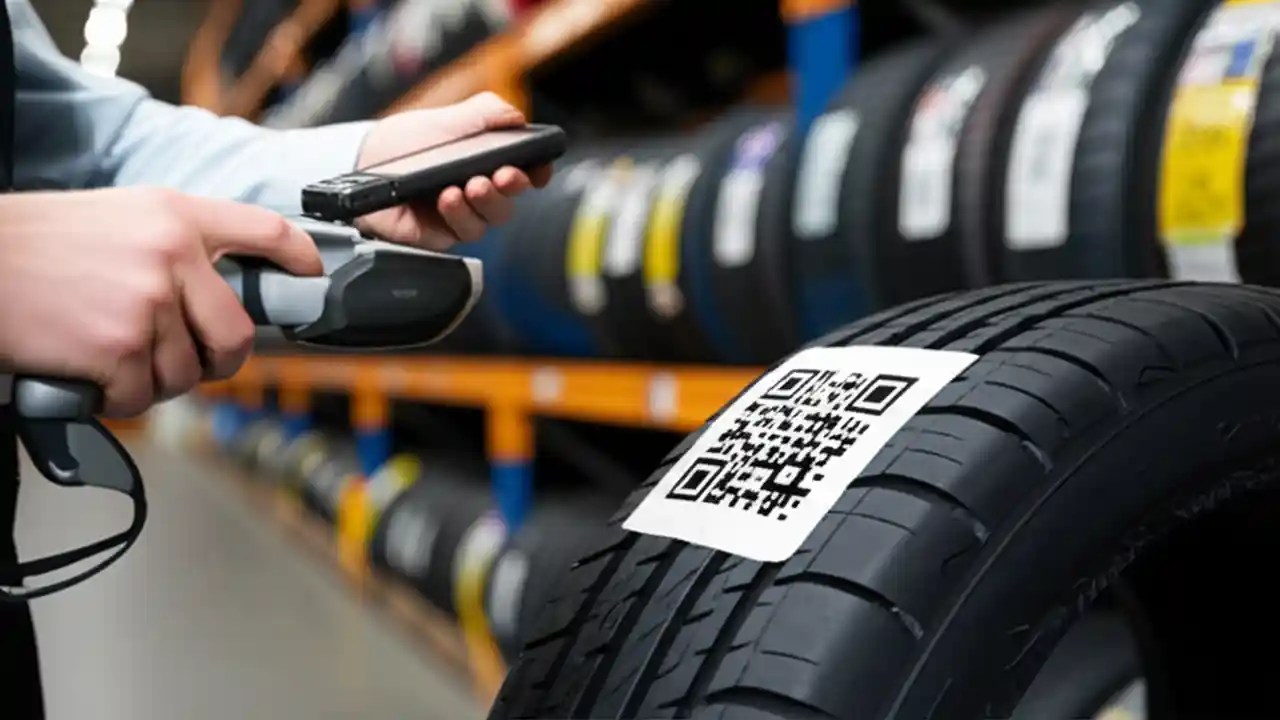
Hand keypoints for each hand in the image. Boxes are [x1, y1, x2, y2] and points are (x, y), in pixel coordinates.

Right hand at [0, 188, 321, 416]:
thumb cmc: (37, 245)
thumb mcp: (120, 218)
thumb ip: (177, 245)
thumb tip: (221, 290)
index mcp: (177, 215)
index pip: (267, 230)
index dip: (300, 259)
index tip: (310, 277)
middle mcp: (172, 253)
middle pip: (236, 333)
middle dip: (216, 359)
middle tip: (186, 359)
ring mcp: (149, 301)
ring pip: (186, 372)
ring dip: (152, 379)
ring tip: (111, 353)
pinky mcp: (121, 346)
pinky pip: (144, 396)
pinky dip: (117, 397)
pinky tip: (89, 372)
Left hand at [354, 92, 553, 249]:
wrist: (365, 158)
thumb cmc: (410, 141)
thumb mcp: (449, 117)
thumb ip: (486, 112)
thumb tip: (517, 118)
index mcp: (490, 164)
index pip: (526, 173)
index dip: (538, 172)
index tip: (538, 168)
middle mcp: (480, 194)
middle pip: (510, 200)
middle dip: (512, 187)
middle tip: (505, 175)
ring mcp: (461, 216)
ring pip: (489, 219)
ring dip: (485, 202)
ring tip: (471, 185)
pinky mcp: (439, 233)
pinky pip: (458, 232)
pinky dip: (458, 214)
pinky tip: (448, 197)